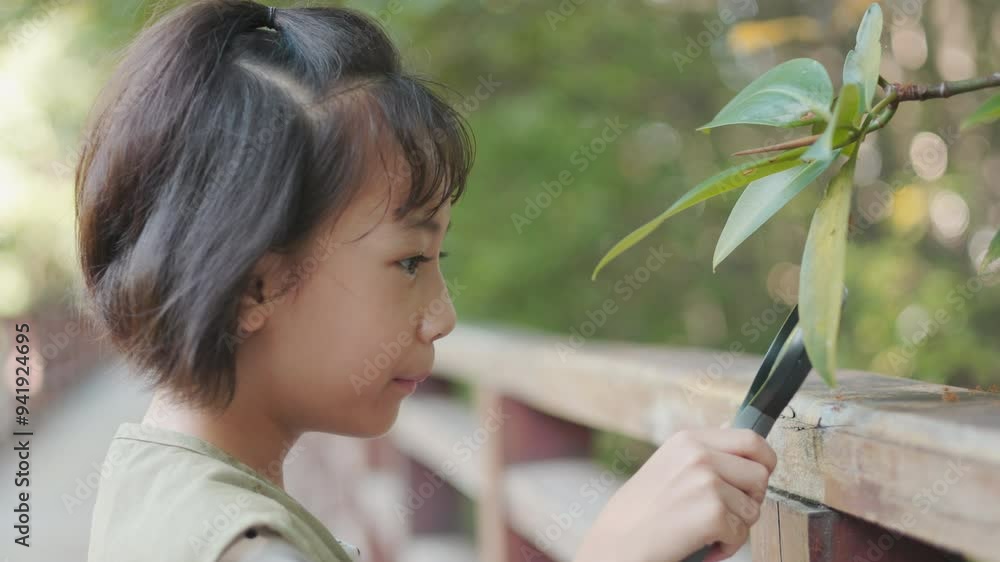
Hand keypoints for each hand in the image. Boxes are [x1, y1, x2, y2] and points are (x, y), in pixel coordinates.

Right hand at [574, 428, 776, 561]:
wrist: (615, 545)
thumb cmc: (639, 514)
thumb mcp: (668, 467)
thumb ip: (703, 454)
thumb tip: (739, 438)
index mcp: (688, 439)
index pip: (751, 439)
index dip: (764, 463)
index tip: (754, 482)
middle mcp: (699, 454)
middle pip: (760, 474)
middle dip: (751, 499)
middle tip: (727, 514)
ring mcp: (706, 481)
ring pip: (754, 508)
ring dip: (735, 528)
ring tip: (704, 532)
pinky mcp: (712, 512)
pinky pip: (742, 533)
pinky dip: (725, 547)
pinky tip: (700, 545)